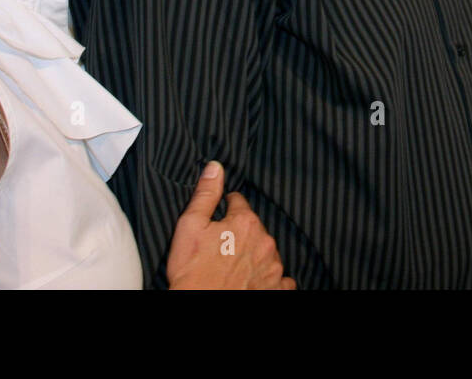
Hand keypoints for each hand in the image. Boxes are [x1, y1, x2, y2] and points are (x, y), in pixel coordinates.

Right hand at [166, 161, 295, 289]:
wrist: (200, 304)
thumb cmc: (192, 272)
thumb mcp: (190, 226)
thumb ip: (205, 194)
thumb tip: (215, 167)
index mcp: (245, 222)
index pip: (238, 202)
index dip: (225, 209)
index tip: (218, 220)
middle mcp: (264, 242)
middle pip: (254, 227)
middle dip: (240, 232)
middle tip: (221, 246)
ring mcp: (273, 267)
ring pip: (267, 251)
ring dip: (255, 254)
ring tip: (234, 265)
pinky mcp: (277, 288)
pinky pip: (281, 278)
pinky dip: (270, 277)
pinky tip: (256, 280)